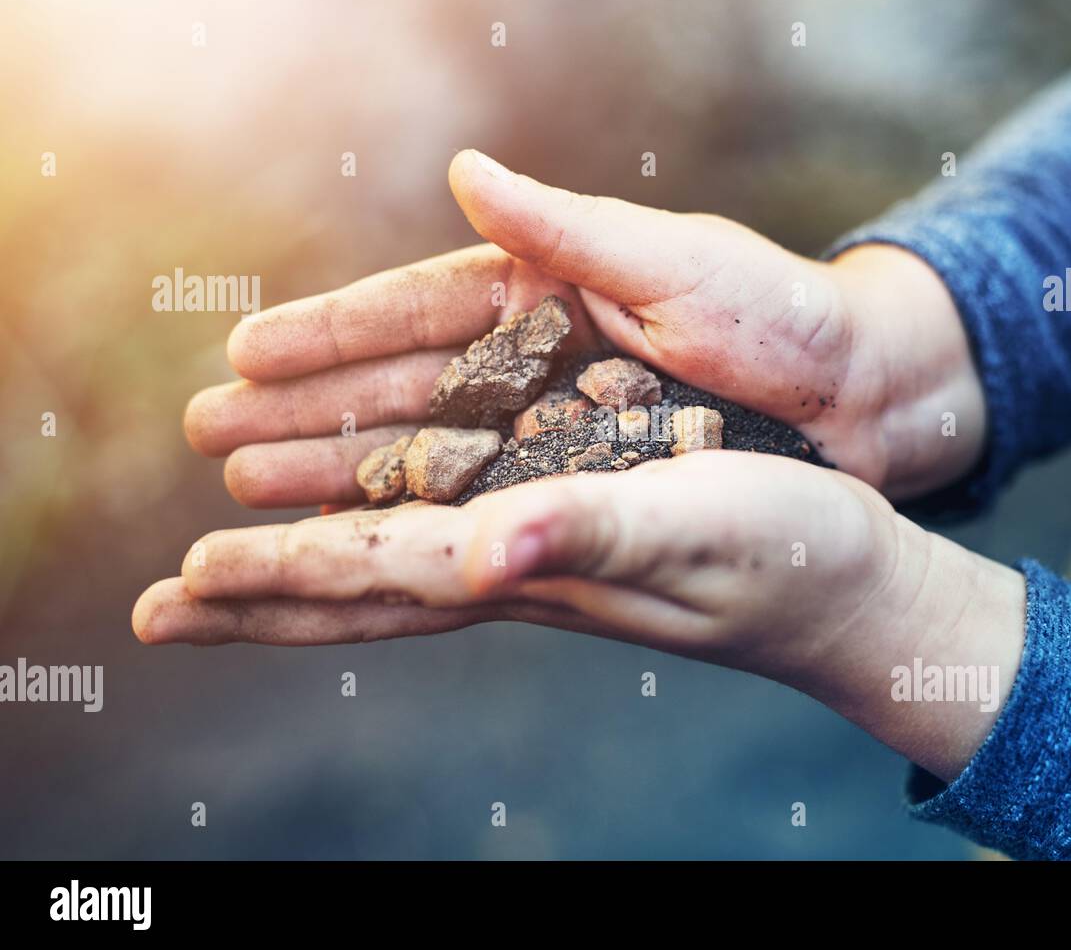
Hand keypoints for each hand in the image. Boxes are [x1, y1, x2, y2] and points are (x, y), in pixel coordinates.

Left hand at [134, 451, 1023, 780]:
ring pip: (397, 559)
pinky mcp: (577, 526)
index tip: (186, 583)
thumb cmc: (792, 555)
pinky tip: (373, 520)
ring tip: (229, 568)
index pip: (385, 575)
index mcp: (539, 567)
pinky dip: (384, 529)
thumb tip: (478, 552)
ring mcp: (546, 552)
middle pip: (366, 588)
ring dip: (306, 564)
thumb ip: (594, 531)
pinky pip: (451, 528)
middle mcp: (523, 567)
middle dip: (262, 600)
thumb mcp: (700, 525)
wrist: (846, 584)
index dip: (286, 576)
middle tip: (160, 613)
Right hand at [183, 150, 985, 508]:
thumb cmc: (784, 315)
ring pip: (426, 460)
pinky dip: (418, 522)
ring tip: (251, 495)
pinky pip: (482, 510)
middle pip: (399, 395)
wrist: (865, 404)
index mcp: (548, 293)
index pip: (415, 312)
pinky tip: (360, 539)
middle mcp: (537, 367)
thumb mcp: (678, 263)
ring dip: (339, 476)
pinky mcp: (585, 493)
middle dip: (306, 415)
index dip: (330, 333)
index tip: (246, 348)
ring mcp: (556, 435)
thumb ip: (569, 232)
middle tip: (211, 438)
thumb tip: (465, 172)